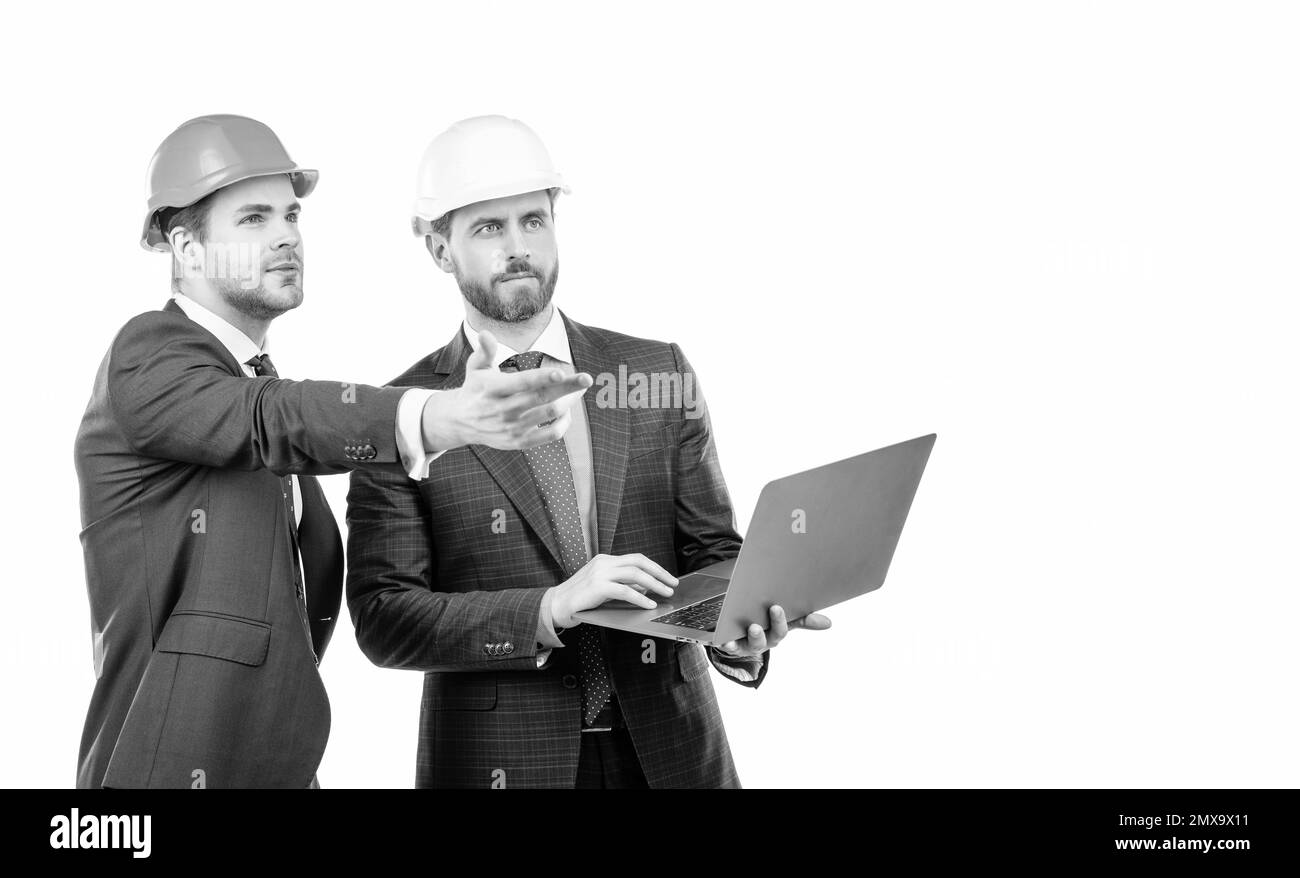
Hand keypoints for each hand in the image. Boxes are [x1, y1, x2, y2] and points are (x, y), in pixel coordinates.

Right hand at [422, 330, 592, 451]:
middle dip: (568, 387)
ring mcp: (512, 427)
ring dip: (568, 402)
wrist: (461, 422)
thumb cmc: (476, 388)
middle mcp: (503, 409)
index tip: (561, 372)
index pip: (522, 382)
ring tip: (578, 391)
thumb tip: (486, 333)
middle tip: (587, 379)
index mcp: (493, 388)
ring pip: (549, 414)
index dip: (542, 377)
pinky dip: (564, 423)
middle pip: (542, 397)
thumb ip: (484, 350)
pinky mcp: (519, 442)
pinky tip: (566, 412)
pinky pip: (550, 435)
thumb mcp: (475, 367)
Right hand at [550, 553, 679, 628]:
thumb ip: (623, 585)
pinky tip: (649, 604)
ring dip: (654, 584)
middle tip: (673, 584)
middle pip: (639, 562)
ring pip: (634, 574)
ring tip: (665, 593)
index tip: (668, 577)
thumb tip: (646, 587)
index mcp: (605, 560)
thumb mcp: (604, 588)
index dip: (655, 567)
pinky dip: (640, 597)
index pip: (636, 558)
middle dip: (659, 573)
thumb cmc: (580, 599)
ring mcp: (600, 573)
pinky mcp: (597, 587)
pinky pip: (624, 590)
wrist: (555, 606)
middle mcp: (603, 562)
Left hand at [716, 605, 831, 658]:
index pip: (782, 629)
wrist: (738, 637)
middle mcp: (762, 642)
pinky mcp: (730, 645)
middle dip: (772, 625)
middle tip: (772, 610)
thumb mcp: (783, 621)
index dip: (781, 620)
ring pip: (750, 644)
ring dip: (753, 636)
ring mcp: (745, 645)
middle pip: (768, 637)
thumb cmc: (765, 626)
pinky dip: (726, 643)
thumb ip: (803, 620)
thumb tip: (829, 623)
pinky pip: (728, 646)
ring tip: (753, 627)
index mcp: (775, 634)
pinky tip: (725, 638)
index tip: (778, 606)